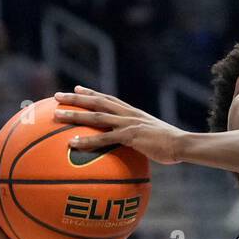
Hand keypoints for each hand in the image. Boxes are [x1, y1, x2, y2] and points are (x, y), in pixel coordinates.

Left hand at [54, 88, 186, 163]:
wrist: (182, 144)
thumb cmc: (172, 146)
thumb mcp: (154, 138)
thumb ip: (141, 140)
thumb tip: (136, 150)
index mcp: (133, 113)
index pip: (109, 98)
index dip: (92, 93)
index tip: (77, 88)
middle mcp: (128, 114)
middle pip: (97, 101)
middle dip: (75, 98)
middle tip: (57, 96)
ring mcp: (128, 124)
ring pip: (96, 116)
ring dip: (74, 115)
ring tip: (56, 115)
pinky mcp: (130, 136)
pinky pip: (104, 138)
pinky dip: (87, 140)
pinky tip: (72, 144)